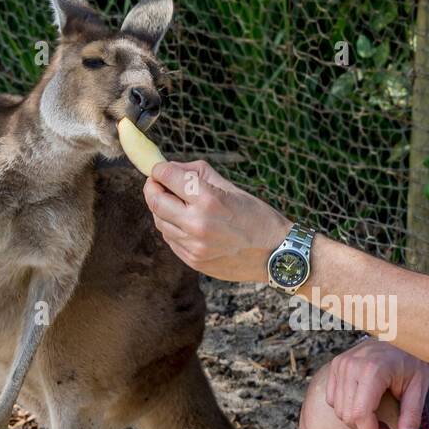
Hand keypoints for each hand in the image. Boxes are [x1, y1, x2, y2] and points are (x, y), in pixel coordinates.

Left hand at [143, 159, 291, 282]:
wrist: (275, 254)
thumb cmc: (256, 216)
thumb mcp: (230, 187)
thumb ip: (196, 174)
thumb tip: (168, 168)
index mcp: (208, 199)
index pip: (165, 176)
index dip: (159, 170)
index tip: (160, 169)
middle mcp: (197, 223)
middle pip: (154, 200)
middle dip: (153, 188)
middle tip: (158, 184)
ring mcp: (194, 246)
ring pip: (159, 222)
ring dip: (162, 210)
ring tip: (177, 205)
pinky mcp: (193, 261)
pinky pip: (170, 240)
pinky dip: (172, 228)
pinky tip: (187, 224)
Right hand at [326, 338, 428, 428]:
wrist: (401, 334)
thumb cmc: (412, 360)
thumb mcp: (419, 387)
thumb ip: (412, 415)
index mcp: (373, 370)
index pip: (360, 414)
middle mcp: (351, 365)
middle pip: (348, 415)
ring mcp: (341, 364)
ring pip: (338, 410)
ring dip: (357, 423)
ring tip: (378, 422)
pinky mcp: (336, 365)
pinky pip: (332, 399)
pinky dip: (346, 410)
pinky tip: (365, 409)